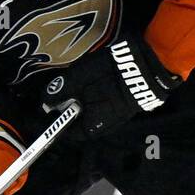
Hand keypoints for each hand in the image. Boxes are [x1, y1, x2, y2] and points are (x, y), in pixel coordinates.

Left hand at [40, 34, 180, 138]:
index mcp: (90, 128)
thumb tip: (44, 103)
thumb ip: (59, 92)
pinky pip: (101, 103)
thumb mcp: (78, 79)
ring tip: (81, 79)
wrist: (149, 63)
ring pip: (89, 110)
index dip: (54, 117)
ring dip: (81, 97)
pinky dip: (94, 93)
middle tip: (66, 87)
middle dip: (68, 104)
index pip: (65, 130)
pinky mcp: (123, 105)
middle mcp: (103, 127)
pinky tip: (96, 79)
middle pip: (76, 119)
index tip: (49, 103)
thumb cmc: (109, 74)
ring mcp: (115, 117)